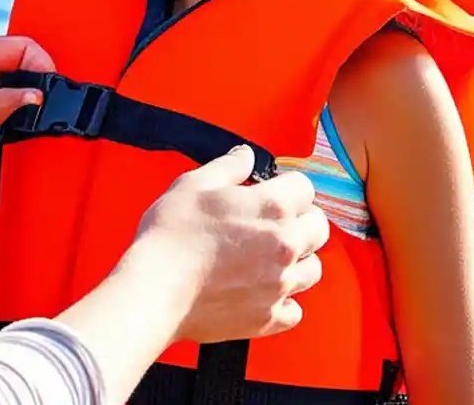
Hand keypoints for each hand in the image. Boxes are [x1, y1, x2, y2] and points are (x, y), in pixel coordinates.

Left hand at [0, 36, 54, 206]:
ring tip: (45, 125)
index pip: (16, 48)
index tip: (50, 91)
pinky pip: (8, 121)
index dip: (39, 64)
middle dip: (40, 85)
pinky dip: (21, 128)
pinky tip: (29, 138)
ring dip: (31, 109)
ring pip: (16, 97)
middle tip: (54, 110)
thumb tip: (38, 96)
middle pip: (21, 70)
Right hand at [128, 146, 329, 343]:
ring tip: (271, 259)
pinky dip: (284, 302)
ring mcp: (280, 284)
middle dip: (301, 221)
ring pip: (313, 270)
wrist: (154, 290)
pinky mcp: (268, 317)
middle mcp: (285, 244)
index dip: (286, 187)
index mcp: (272, 207)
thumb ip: (228, 166)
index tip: (271, 193)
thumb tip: (246, 156)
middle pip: (318, 228)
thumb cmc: (170, 235)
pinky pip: (294, 310)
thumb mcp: (193, 184)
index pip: (305, 187)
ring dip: (298, 261)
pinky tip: (263, 293)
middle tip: (274, 224)